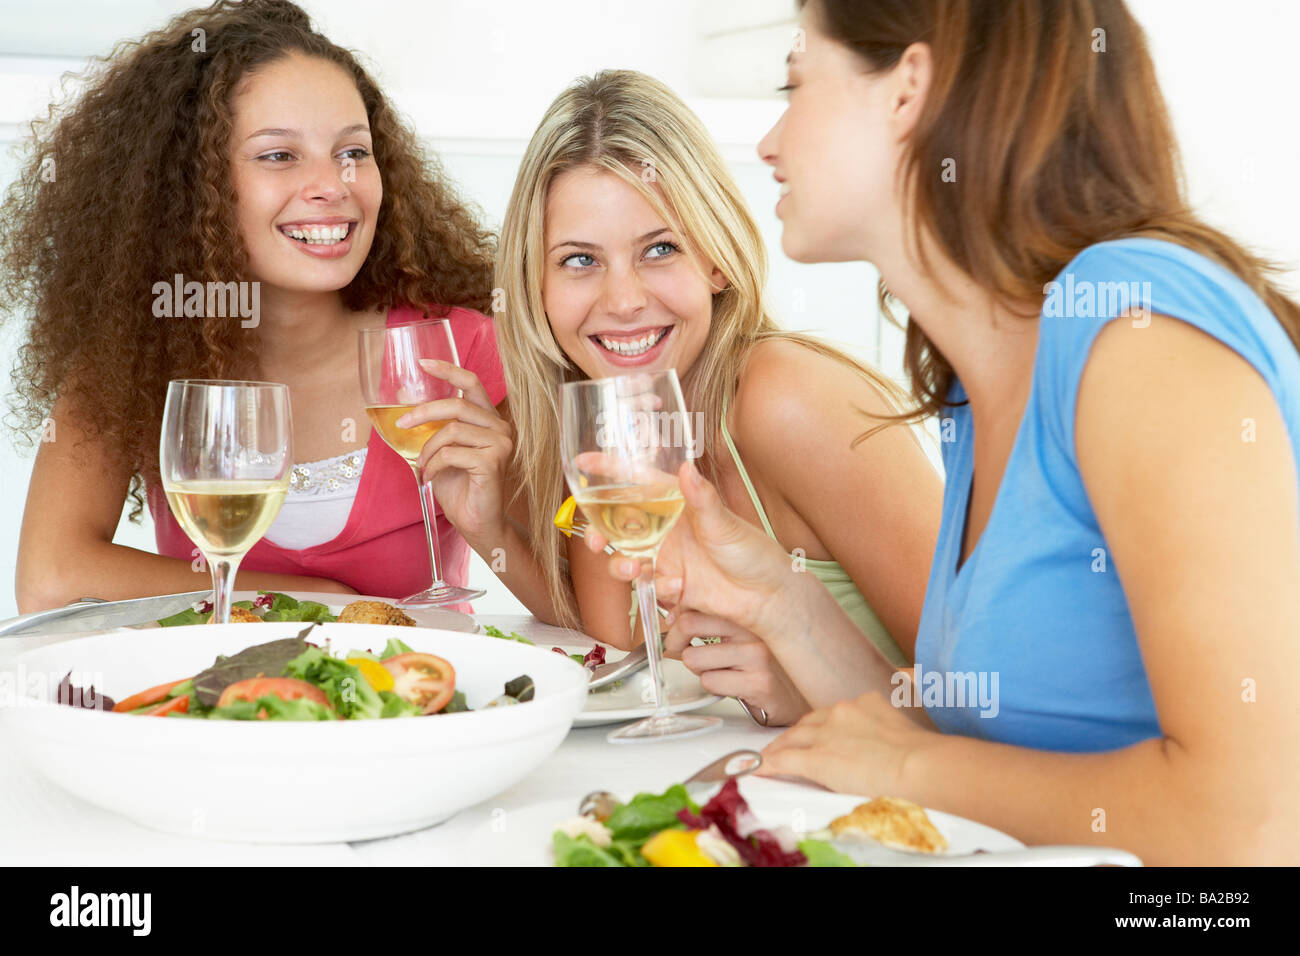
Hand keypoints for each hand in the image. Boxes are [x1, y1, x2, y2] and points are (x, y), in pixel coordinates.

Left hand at [404, 359, 512, 544]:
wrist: (476, 521)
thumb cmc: (460, 486)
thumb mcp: (440, 450)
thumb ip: (431, 426)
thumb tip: (401, 399)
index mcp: (489, 420)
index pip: (472, 383)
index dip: (448, 370)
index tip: (423, 363)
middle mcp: (500, 428)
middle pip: (457, 405)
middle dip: (423, 412)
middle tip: (402, 423)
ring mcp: (500, 444)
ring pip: (452, 430)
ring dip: (428, 448)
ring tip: (422, 464)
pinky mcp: (492, 462)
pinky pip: (452, 453)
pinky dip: (434, 464)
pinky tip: (430, 477)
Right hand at [585, 460, 798, 634]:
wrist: (766, 596)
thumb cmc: (752, 552)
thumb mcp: (726, 523)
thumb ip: (703, 499)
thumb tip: (687, 470)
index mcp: (676, 502)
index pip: (636, 479)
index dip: (608, 469)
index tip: (584, 462)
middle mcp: (665, 527)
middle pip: (619, 524)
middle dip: (601, 532)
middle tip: (599, 542)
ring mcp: (665, 557)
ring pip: (626, 558)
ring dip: (621, 566)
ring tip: (636, 571)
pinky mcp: (669, 583)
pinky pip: (648, 586)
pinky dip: (658, 588)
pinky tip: (679, 589)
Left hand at [664, 609, 809, 726]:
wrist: (801, 697)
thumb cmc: (768, 665)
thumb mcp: (742, 635)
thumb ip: (713, 622)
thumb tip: (672, 618)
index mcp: (748, 611)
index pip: (695, 603)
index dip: (676, 621)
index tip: (674, 632)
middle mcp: (754, 628)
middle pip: (689, 625)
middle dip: (677, 645)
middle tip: (681, 652)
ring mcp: (758, 655)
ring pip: (694, 658)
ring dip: (699, 670)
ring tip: (719, 671)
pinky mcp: (759, 682)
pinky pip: (710, 682)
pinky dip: (713, 687)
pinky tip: (732, 686)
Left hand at [758, 690, 937, 795]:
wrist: (919, 766)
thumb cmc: (924, 758)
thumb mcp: (903, 731)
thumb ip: (885, 731)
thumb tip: (885, 746)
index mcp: (865, 703)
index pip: (832, 714)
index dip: (819, 726)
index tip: (816, 734)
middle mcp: (842, 711)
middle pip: (808, 723)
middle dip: (795, 735)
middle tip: (784, 745)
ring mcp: (827, 733)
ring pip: (793, 739)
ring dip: (779, 748)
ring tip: (769, 757)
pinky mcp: (817, 758)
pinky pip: (784, 760)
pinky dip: (768, 764)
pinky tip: (757, 769)